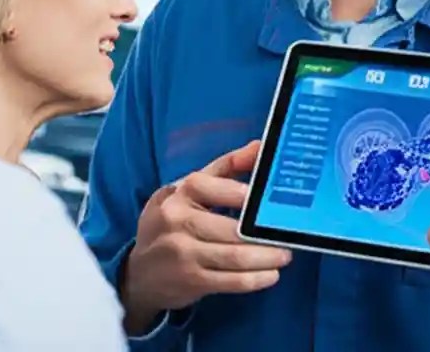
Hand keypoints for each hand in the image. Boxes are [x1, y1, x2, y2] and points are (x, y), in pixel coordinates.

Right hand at [120, 141, 291, 333]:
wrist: (140, 272)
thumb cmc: (172, 222)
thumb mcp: (188, 189)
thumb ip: (225, 167)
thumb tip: (260, 147)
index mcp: (181, 192)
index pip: (217, 187)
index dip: (245, 194)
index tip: (269, 200)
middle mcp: (178, 221)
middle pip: (232, 228)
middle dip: (265, 234)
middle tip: (289, 234)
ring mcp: (184, 253)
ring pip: (235, 257)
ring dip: (267, 258)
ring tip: (284, 255)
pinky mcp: (191, 281)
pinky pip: (231, 282)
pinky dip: (255, 279)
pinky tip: (270, 275)